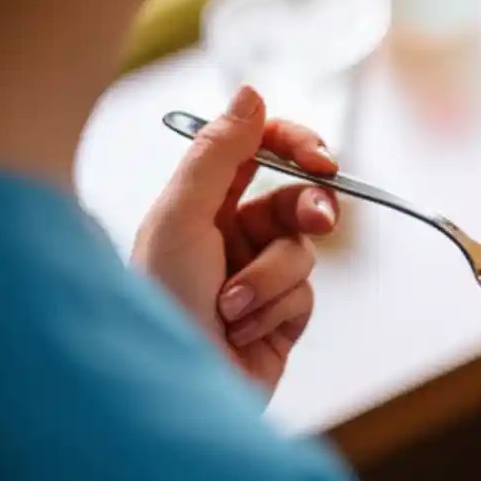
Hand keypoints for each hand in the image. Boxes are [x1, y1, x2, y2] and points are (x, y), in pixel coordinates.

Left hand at [133, 86, 339, 390]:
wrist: (172, 388)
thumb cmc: (160, 302)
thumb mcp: (180, 216)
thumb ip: (219, 152)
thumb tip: (251, 93)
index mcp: (200, 203)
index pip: (258, 152)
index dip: (294, 146)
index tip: (321, 158)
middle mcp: (229, 238)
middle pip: (296, 201)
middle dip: (309, 210)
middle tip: (317, 221)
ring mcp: (257, 280)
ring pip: (303, 253)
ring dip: (270, 279)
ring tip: (231, 307)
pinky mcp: (279, 322)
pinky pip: (305, 297)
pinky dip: (275, 311)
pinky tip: (242, 331)